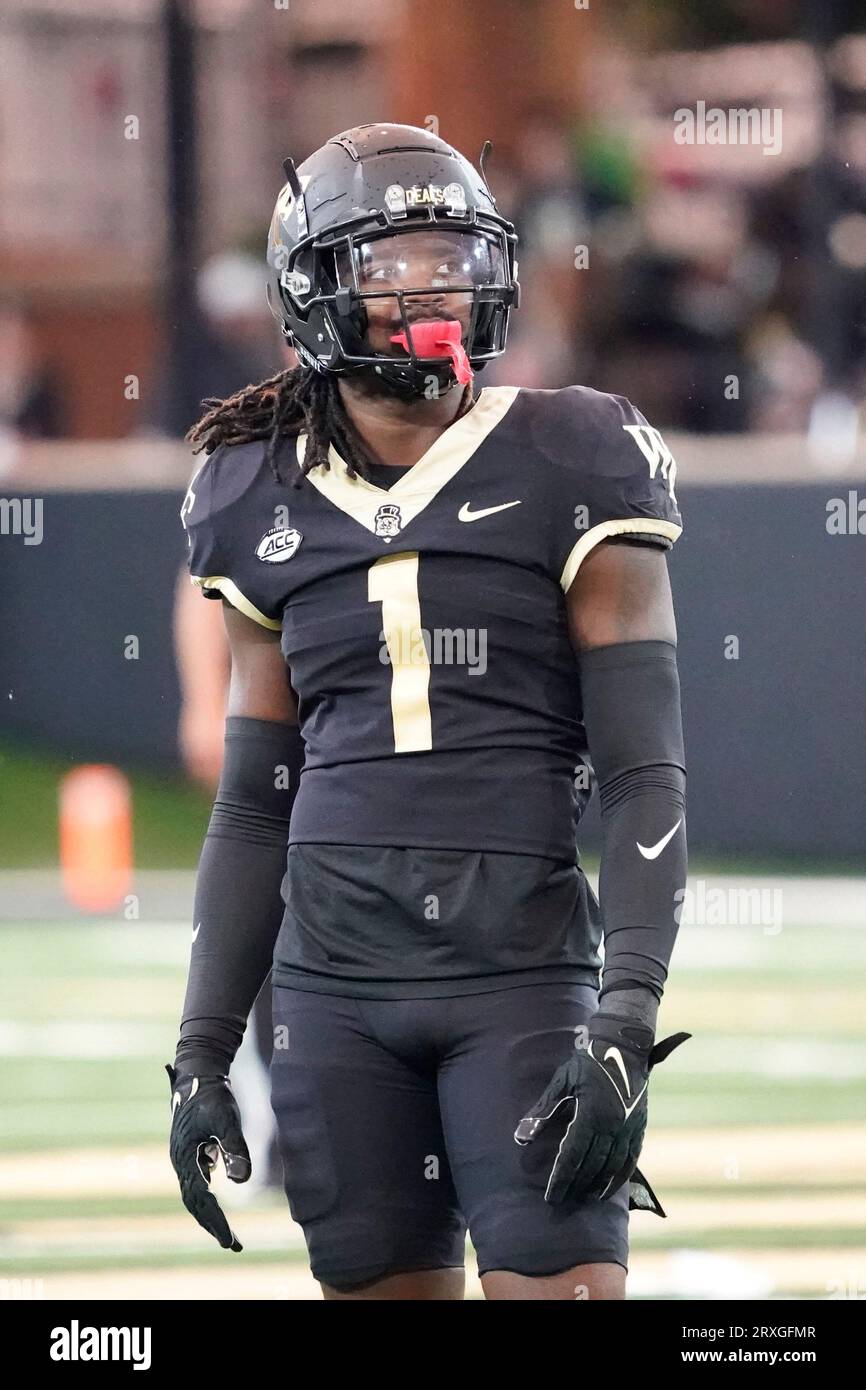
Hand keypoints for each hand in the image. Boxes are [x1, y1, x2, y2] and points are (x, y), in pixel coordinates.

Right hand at [166, 1064, 250, 1250]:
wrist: (198, 1071)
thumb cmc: (212, 1094)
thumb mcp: (226, 1119)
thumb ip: (235, 1148)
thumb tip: (242, 1182)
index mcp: (184, 1157)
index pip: (200, 1199)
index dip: (215, 1221)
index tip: (229, 1240)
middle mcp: (180, 1161)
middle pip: (194, 1202)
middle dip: (212, 1224)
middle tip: (233, 1245)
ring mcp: (183, 1157)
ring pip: (195, 1194)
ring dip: (210, 1214)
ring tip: (228, 1234)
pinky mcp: (190, 1151)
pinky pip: (197, 1182)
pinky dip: (208, 1198)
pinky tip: (218, 1205)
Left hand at [514, 1013, 688, 1205]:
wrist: (623, 1046)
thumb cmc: (587, 1062)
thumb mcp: (562, 1082)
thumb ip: (543, 1111)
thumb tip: (520, 1136)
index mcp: (590, 1114)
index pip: (572, 1156)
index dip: (561, 1178)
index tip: (551, 1197)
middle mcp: (612, 1125)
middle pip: (592, 1165)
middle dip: (576, 1186)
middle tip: (563, 1201)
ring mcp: (628, 1127)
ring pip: (612, 1166)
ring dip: (597, 1185)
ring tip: (584, 1199)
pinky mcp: (639, 1126)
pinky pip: (631, 1158)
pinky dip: (620, 1176)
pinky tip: (610, 1188)